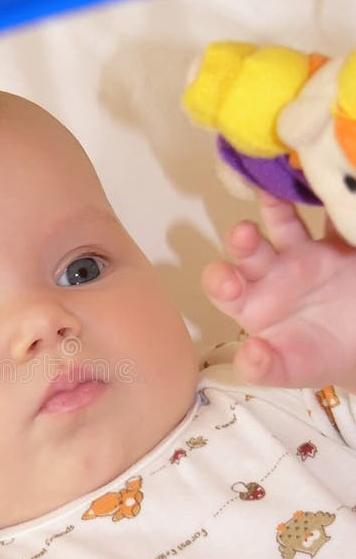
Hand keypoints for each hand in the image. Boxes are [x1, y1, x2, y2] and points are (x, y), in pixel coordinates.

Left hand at [202, 194, 355, 391]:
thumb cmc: (315, 359)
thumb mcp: (290, 371)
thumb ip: (264, 368)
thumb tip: (250, 354)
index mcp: (250, 301)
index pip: (224, 286)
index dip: (220, 281)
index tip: (228, 285)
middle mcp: (270, 271)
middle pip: (249, 249)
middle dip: (243, 240)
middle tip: (244, 234)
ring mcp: (303, 252)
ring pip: (285, 222)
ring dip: (277, 207)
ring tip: (274, 193)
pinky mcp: (338, 242)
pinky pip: (333, 216)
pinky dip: (330, 203)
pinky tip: (325, 187)